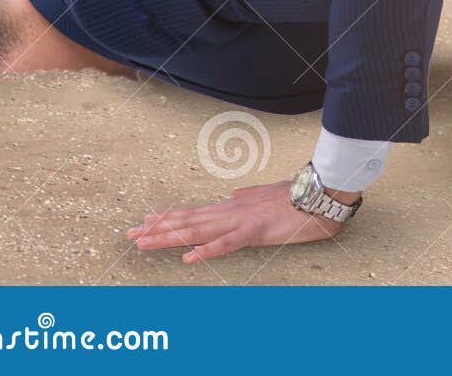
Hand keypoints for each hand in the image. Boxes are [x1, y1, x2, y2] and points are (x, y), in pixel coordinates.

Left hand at [124, 180, 356, 263]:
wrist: (321, 194)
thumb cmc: (299, 197)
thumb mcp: (269, 195)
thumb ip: (249, 196)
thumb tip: (233, 195)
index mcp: (236, 205)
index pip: (196, 212)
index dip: (169, 217)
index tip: (145, 221)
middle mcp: (232, 210)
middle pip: (189, 220)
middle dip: (158, 228)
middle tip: (130, 234)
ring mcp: (242, 220)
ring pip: (199, 230)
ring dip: (170, 237)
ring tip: (145, 242)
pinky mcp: (256, 232)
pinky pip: (227, 244)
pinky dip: (206, 251)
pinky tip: (188, 257)